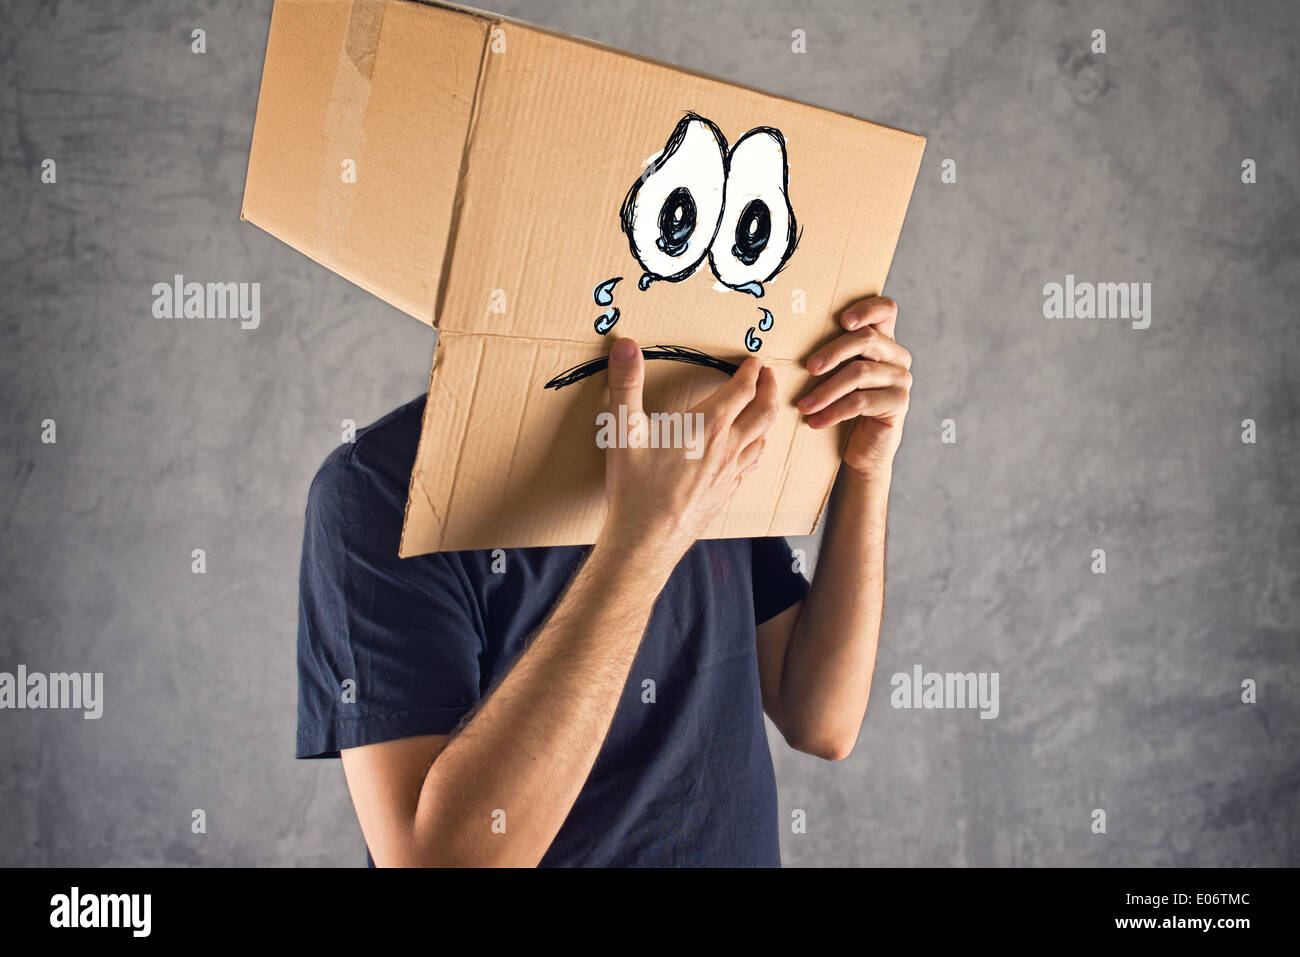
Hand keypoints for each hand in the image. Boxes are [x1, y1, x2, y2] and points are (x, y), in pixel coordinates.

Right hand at [601, 337, 777, 558]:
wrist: (646, 540)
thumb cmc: (635, 488)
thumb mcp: (624, 430)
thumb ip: (626, 384)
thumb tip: (625, 345)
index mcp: (707, 426)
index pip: (742, 390)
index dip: (751, 371)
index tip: (755, 361)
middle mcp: (727, 448)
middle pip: (765, 412)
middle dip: (771, 389)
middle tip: (770, 376)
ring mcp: (730, 473)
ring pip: (763, 438)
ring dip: (769, 417)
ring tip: (766, 407)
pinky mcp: (727, 493)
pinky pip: (752, 463)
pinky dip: (758, 446)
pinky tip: (752, 449)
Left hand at [797, 296, 911, 479]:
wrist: (861, 450)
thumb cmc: (841, 406)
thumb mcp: (835, 375)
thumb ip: (829, 354)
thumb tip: (789, 337)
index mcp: (883, 340)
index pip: (886, 309)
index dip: (867, 309)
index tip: (842, 321)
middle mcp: (897, 356)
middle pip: (866, 340)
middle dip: (833, 352)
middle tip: (809, 367)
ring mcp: (901, 379)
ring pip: (860, 373)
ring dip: (826, 390)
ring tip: (803, 405)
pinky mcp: (898, 403)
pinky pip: (861, 402)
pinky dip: (833, 411)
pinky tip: (815, 421)